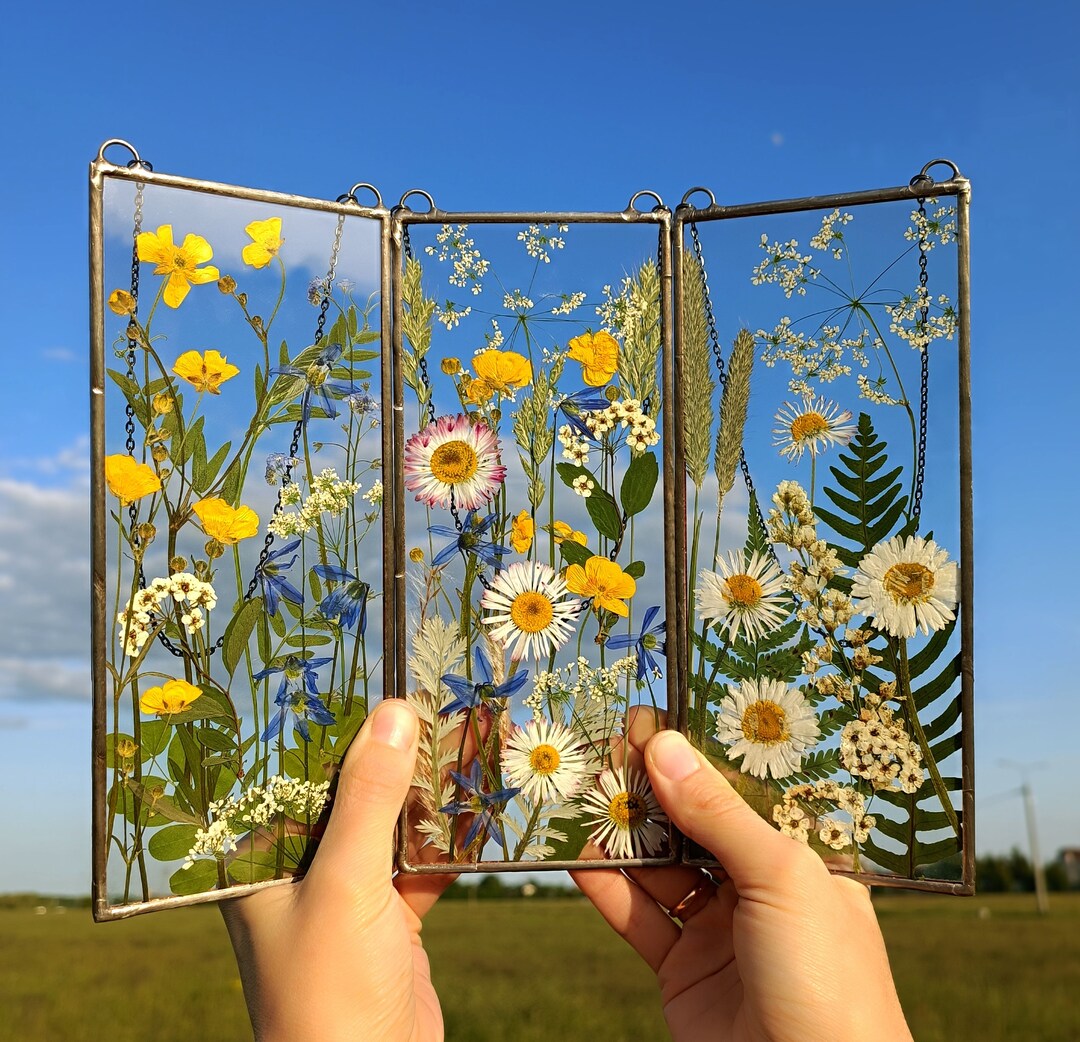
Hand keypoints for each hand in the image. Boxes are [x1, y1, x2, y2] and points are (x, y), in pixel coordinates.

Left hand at [221, 700, 451, 1041]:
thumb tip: (394, 712)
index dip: (318, 727)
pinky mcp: (391, 917)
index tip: (354, 673)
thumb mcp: (345, 883)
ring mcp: (348, 894)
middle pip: (344, 794)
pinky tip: (479, 801)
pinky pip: (420, 862)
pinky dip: (449, 836)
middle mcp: (298, 871)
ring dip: (423, 790)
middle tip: (421, 692)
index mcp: (259, 862)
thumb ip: (368, 799)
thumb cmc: (326, 990)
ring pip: (386, 824)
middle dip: (384, 750)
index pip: (282, 776)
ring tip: (458, 730)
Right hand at [572, 724, 912, 1041]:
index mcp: (804, 856)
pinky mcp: (683, 970)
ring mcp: (721, 928)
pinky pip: (638, 918)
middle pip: (696, 823)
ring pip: (661, 867)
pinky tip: (577, 857)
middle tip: (606, 747)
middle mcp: (761, 886)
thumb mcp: (781, 878)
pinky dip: (606, 888)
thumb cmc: (829, 980)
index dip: (700, 754)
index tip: (652, 717)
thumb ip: (718, 813)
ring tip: (582, 792)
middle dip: (653, 789)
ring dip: (623, 834)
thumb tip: (663, 746)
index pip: (746, 789)